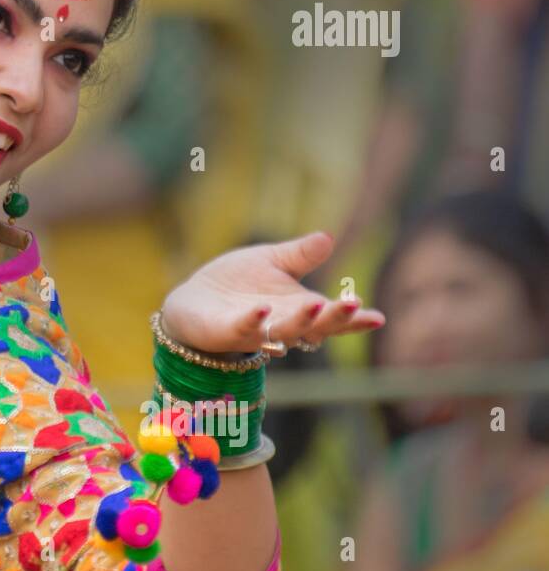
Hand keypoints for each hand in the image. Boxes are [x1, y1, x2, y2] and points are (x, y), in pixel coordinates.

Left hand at [159, 231, 383, 355]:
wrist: (193, 300)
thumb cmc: (236, 284)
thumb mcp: (271, 262)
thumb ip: (299, 255)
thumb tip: (328, 237)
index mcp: (298, 309)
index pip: (330, 316)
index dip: (352, 318)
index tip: (376, 317)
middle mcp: (282, 325)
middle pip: (314, 327)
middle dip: (333, 318)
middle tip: (353, 306)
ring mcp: (256, 332)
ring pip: (283, 332)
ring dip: (300, 321)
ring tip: (314, 306)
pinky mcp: (227, 332)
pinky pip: (243, 329)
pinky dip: (253, 321)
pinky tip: (262, 309)